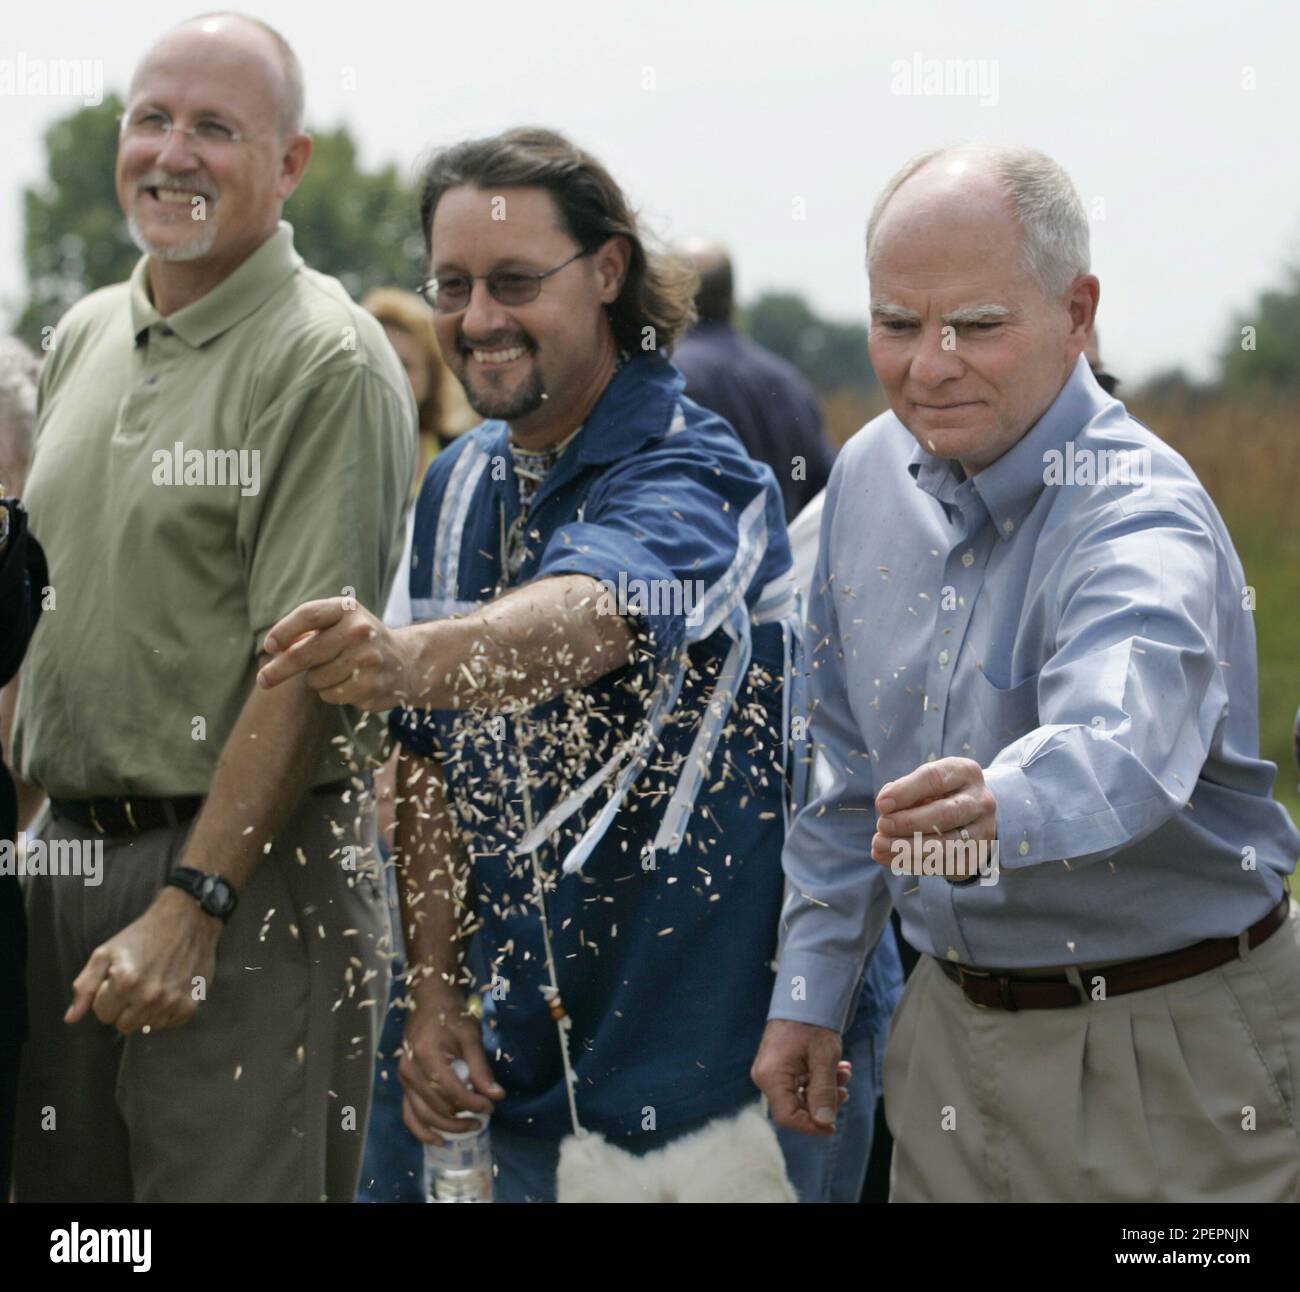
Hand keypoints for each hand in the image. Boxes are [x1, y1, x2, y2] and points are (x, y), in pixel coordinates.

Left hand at [65, 887, 220, 1033]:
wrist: (187, 919)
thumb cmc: (142, 934)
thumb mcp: (106, 953)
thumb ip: (85, 987)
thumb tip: (71, 1018)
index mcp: (125, 982)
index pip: (103, 1015)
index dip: (107, 997)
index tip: (118, 980)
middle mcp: (149, 995)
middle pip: (125, 1026)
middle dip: (125, 1008)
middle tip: (136, 984)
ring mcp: (173, 1001)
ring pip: (147, 1027)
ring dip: (146, 1011)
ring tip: (153, 985)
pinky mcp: (191, 1003)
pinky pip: (170, 1024)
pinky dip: (167, 1012)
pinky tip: (169, 991)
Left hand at [257, 597, 417, 709]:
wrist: (406, 661)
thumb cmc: (359, 640)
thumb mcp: (338, 623)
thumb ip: (307, 631)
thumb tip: (276, 649)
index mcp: (348, 609)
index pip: (308, 615)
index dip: (284, 631)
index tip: (268, 646)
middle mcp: (360, 630)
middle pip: (305, 653)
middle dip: (279, 669)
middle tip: (263, 680)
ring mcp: (368, 658)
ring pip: (316, 678)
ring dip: (316, 680)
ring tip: (336, 670)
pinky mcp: (372, 685)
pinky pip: (331, 694)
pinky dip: (331, 692)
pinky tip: (349, 683)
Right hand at [398, 984, 504, 1146]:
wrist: (428, 1001)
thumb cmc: (451, 1015)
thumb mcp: (471, 1036)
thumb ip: (481, 1068)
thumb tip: (496, 1095)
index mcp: (427, 1056)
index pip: (452, 1091)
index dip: (473, 1103)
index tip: (491, 1106)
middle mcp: (411, 1070)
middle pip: (437, 1106)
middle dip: (462, 1118)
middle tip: (484, 1119)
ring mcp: (404, 1078)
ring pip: (422, 1114)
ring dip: (446, 1127)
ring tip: (469, 1128)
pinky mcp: (404, 1083)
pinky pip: (409, 1113)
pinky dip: (422, 1130)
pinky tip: (438, 1140)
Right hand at [751, 1019, 850, 1136]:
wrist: (803, 996)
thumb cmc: (812, 1023)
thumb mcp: (824, 1058)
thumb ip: (824, 1092)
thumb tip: (824, 1122)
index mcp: (771, 1076)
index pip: (787, 1117)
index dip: (811, 1126)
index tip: (833, 1126)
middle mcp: (765, 1076)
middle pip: (794, 1107)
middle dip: (823, 1103)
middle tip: (844, 1090)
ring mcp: (769, 1071)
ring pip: (798, 1095)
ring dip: (824, 1089)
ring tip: (843, 1073)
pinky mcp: (776, 1066)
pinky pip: (797, 1083)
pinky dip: (817, 1080)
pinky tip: (835, 1069)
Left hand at [871, 756, 997, 880]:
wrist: (969, 817)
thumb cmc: (937, 794)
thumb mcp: (923, 783)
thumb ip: (903, 790)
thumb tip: (884, 806)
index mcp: (965, 772)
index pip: (935, 779)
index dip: (905, 792)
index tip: (881, 804)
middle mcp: (980, 801)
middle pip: (945, 814)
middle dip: (908, 822)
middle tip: (881, 826)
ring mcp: (983, 830)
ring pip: (946, 844)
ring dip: (907, 848)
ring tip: (879, 846)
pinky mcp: (976, 856)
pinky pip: (943, 864)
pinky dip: (913, 863)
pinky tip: (891, 859)